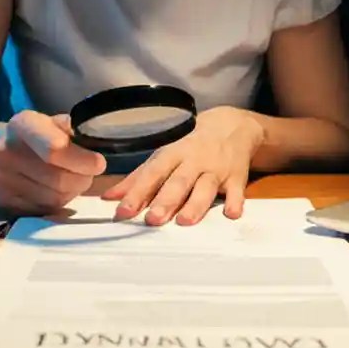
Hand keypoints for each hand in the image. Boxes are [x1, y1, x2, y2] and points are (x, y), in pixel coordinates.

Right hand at [0, 110, 106, 214]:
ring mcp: (1, 179)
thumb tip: (96, 160)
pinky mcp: (3, 202)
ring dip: (70, 193)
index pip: (55, 148)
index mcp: (22, 124)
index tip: (99, 164)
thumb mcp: (62, 126)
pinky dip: (56, 206)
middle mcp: (5, 150)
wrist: (13, 154)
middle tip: (84, 173)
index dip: (82, 160)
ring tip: (66, 180)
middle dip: (81, 179)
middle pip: (59, 178)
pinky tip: (51, 192)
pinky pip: (44, 212)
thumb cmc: (47, 137)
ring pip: (55, 198)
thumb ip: (80, 135)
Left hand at [101, 106, 263, 225]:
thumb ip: (138, 178)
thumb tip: (109, 198)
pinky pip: (238, 190)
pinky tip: (232, 214)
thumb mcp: (164, 155)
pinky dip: (236, 201)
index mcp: (172, 154)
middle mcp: (193, 161)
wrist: (232, 126)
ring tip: (184, 221)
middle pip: (178, 181)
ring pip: (205, 187)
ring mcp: (216, 169)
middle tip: (152, 219)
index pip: (152, 173)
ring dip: (196, 204)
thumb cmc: (190, 144)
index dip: (137, 192)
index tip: (123, 211)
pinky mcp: (237, 177)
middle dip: (165, 200)